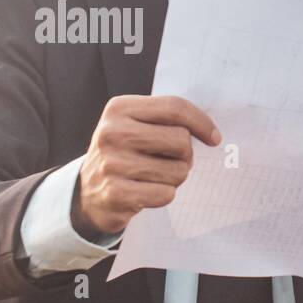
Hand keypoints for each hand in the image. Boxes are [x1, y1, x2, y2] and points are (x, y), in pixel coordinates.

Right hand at [73, 95, 220, 235]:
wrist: (88, 190)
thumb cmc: (125, 154)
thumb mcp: (135, 125)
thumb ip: (167, 120)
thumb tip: (211, 131)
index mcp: (119, 108)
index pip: (174, 107)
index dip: (202, 123)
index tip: (214, 138)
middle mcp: (112, 132)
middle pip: (181, 140)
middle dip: (185, 155)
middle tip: (170, 161)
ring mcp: (111, 163)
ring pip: (178, 170)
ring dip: (175, 178)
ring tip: (154, 176)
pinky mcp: (116, 192)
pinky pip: (166, 193)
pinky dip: (164, 195)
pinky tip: (146, 191)